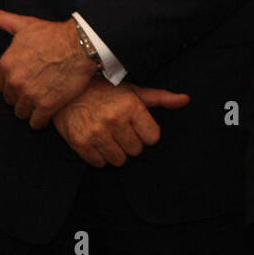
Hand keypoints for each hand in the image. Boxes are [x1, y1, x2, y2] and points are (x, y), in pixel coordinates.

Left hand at [0, 10, 96, 127]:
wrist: (81, 45)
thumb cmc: (54, 34)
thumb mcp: (25, 24)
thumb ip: (0, 20)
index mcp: (5, 65)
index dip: (9, 83)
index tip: (20, 81)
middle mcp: (14, 82)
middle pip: (10, 100)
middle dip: (20, 96)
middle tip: (33, 90)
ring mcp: (30, 95)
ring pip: (21, 112)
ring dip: (29, 109)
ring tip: (41, 101)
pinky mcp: (47, 106)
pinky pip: (36, 123)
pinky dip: (40, 120)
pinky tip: (46, 113)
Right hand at [52, 79, 189, 167]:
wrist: (68, 92)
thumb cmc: (106, 91)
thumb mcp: (135, 91)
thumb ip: (161, 98)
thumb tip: (185, 100)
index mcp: (131, 106)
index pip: (153, 138)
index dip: (147, 133)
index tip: (138, 127)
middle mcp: (114, 120)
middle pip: (136, 150)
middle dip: (132, 142)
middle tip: (122, 131)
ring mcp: (96, 133)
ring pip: (119, 160)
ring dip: (117, 151)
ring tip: (111, 137)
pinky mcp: (80, 143)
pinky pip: (100, 163)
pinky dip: (101, 156)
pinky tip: (98, 142)